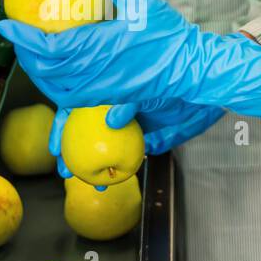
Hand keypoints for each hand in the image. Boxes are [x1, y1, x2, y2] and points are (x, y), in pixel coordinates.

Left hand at [0, 0, 260, 124]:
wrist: (192, 67)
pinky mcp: (109, 100)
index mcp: (101, 46)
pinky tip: (51, 83)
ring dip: (37, 74)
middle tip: (16, 37)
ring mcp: (102, 91)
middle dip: (25, 55)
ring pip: (56, 89)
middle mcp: (97, 73)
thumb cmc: (168, 32)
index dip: (25, 37)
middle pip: (47, 70)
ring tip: (28, 57)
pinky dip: (55, 95)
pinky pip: (73, 103)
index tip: (8, 24)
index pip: (52, 45)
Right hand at [47, 99, 223, 186]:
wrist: (205, 86)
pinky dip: (123, 168)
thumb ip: (127, 102)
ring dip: (96, 168)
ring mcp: (130, 123)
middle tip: (66, 173)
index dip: (61, 128)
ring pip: (105, 148)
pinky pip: (130, 154)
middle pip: (84, 132)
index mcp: (107, 91)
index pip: (75, 108)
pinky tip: (116, 180)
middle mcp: (114, 107)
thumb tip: (112, 121)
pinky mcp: (148, 136)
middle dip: (73, 155)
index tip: (55, 149)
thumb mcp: (147, 85)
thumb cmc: (175, 75)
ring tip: (93, 185)